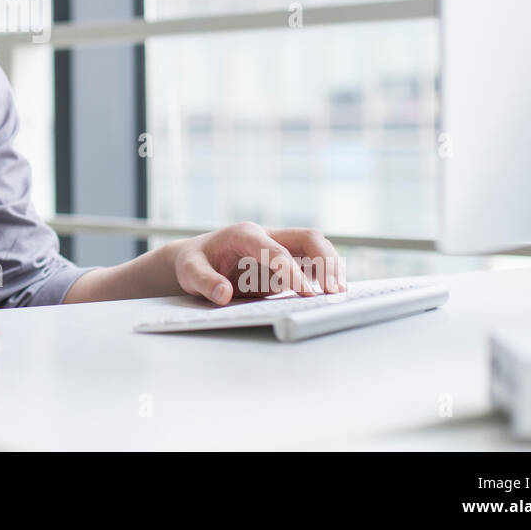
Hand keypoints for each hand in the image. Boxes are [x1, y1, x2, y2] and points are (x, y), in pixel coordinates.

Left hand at [171, 222, 345, 304]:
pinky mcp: (285, 258)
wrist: (196, 258)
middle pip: (307, 238)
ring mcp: (278, 245)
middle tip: (335, 292)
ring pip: (315, 246)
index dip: (293, 271)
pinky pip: (312, 261)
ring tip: (341, 295)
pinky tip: (333, 293)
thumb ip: (205, 282)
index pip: (276, 251)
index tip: (306, 292)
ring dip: (331, 267)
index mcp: (245, 234)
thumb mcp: (190, 273)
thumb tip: (223, 294)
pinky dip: (326, 274)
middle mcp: (266, 235)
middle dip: (325, 262)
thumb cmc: (194, 263)